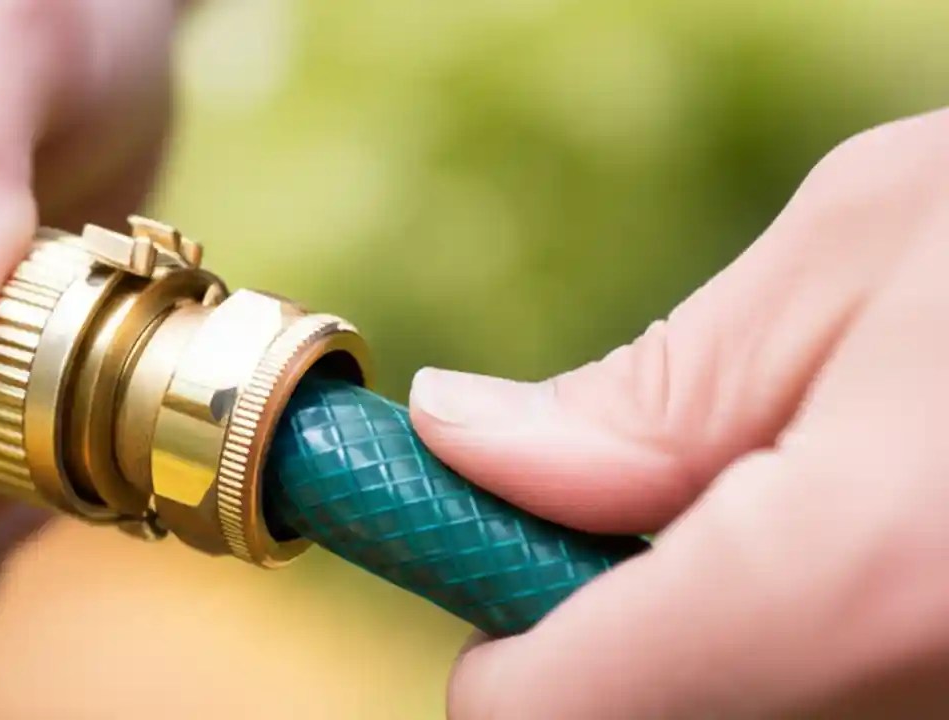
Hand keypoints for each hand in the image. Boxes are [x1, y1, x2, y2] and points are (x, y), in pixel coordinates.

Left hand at [412, 108, 948, 717]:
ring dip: (713, 646)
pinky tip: (875, 555)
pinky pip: (849, 709)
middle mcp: (927, 714)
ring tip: (799, 504)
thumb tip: (466, 446)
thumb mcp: (861, 255)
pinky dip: (807, 657)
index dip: (502, 645)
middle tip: (656, 515)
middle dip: (610, 644)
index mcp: (853, 584)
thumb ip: (643, 394)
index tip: (508, 550)